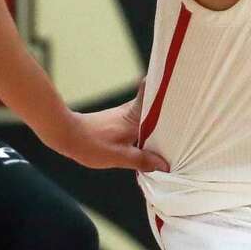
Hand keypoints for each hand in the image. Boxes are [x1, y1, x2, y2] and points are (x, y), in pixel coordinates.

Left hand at [48, 85, 168, 172]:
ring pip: (147, 115)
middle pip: (154, 103)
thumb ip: (143, 160)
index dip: (164, 85)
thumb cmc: (91, 143)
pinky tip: (150, 141)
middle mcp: (131, 112)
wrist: (66, 135)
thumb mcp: (119, 157)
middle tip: (184, 112)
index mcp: (135, 116)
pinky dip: (146, 129)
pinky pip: (138, 123)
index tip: (179, 83)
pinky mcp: (117, 122)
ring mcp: (124, 116)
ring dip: (157, 121)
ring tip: (172, 132)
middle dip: (168, 106)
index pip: (152, 91)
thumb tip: (164, 166)